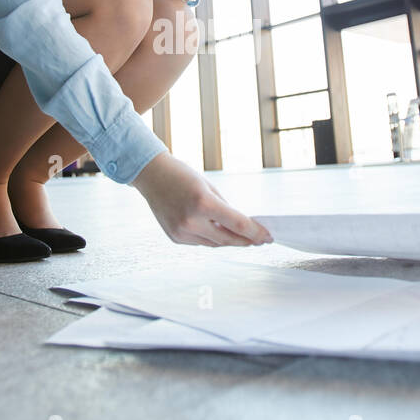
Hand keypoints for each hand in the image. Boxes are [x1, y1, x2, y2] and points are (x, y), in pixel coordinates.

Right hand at [130, 152, 272, 246]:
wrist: (151, 176)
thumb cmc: (181, 175)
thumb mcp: (210, 187)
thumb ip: (225, 209)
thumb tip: (240, 227)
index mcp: (203, 204)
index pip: (238, 225)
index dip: (256, 233)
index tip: (268, 237)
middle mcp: (191, 221)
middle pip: (228, 239)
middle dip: (246, 241)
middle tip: (260, 240)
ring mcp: (181, 232)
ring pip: (215, 244)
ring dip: (230, 241)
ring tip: (243, 238)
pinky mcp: (175, 238)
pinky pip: (201, 242)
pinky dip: (212, 238)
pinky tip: (219, 233)